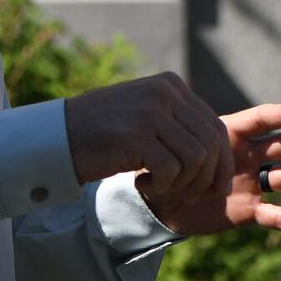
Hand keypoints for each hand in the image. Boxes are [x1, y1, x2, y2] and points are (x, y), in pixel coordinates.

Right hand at [64, 72, 232, 196]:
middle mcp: (165, 93)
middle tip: (186, 195)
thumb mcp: (147, 115)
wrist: (59, 136)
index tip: (215, 189)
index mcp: (171, 85)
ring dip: (182, 184)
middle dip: (206, 178)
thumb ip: (179, 123)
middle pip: (210, 143)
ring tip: (159, 187)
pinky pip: (172, 171)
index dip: (221, 163)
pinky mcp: (137, 136)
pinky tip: (142, 184)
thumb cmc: (104, 132)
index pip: (215, 126)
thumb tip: (220, 154)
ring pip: (196, 159)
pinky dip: (162, 186)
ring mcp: (151, 112)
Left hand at [142, 102, 280, 235]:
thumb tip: (183, 139)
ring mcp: (251, 183)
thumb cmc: (168, 167)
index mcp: (231, 133)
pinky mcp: (250, 211)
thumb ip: (186, 144)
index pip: (261, 118)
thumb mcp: (175, 149)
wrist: (160, 202)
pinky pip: (278, 216)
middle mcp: (247, 155)